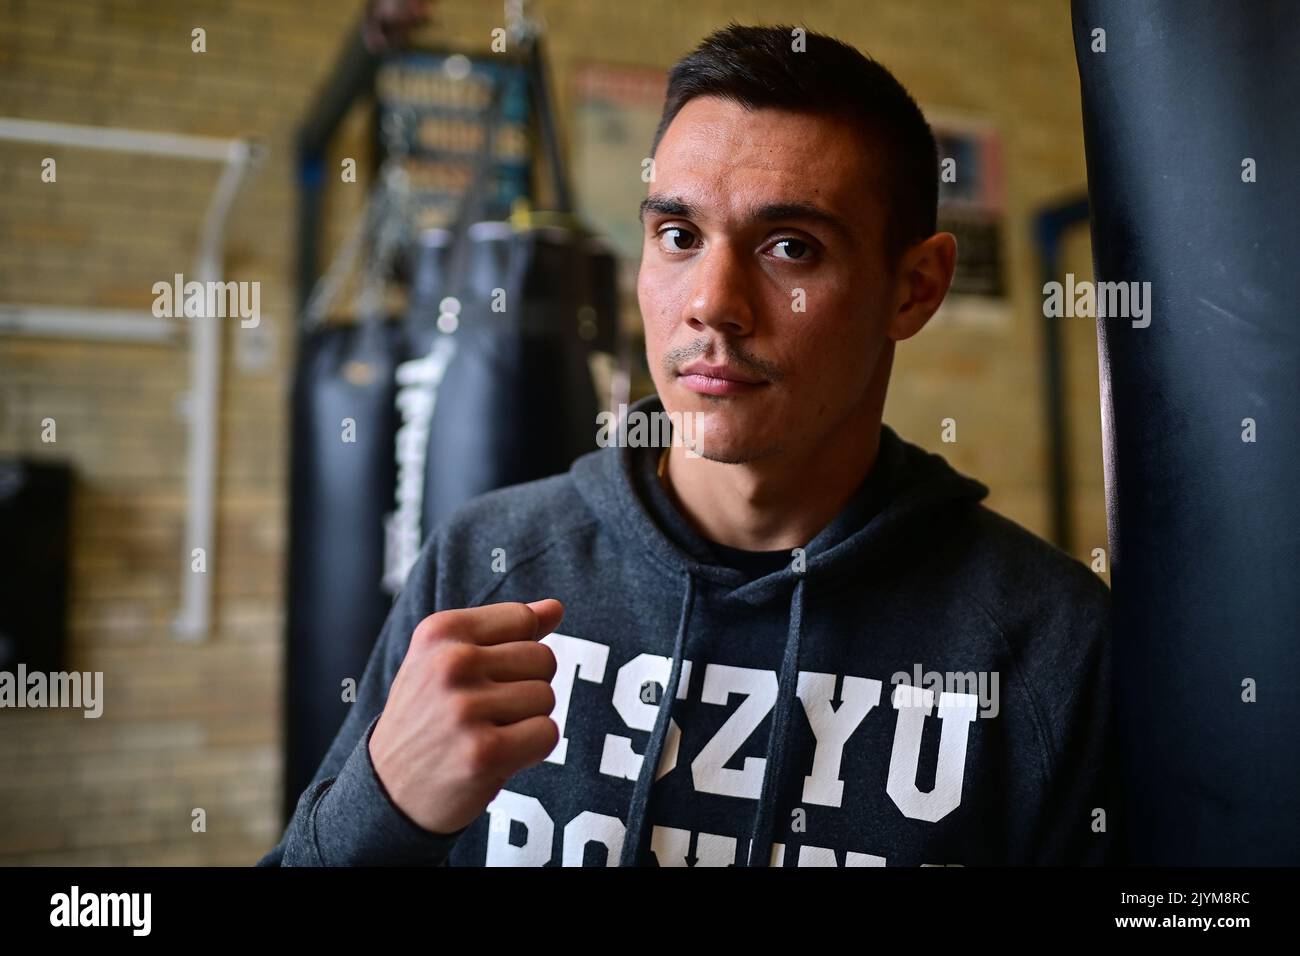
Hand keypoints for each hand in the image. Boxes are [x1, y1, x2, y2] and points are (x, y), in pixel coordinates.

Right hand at [369, 599, 562, 834]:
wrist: (388, 791)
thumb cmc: (428, 718)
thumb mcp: (448, 660)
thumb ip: (505, 630)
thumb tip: (556, 607)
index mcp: (440, 632)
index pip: (522, 619)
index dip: (517, 651)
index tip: (484, 676)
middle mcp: (450, 664)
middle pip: (543, 658)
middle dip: (526, 687)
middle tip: (485, 712)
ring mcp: (465, 708)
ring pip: (546, 697)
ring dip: (527, 720)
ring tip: (486, 733)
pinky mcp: (484, 752)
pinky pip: (547, 733)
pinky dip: (531, 749)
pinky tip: (497, 755)